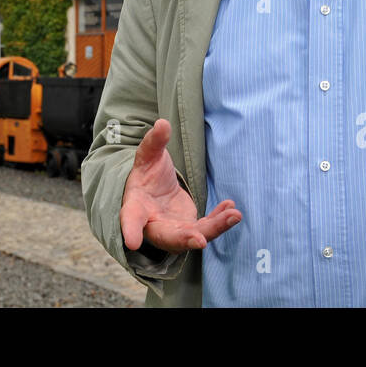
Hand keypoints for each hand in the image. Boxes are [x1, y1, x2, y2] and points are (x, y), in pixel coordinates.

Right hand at [120, 118, 241, 253]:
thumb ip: (153, 142)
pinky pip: (207, 228)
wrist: (153, 192)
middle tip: (200, 239)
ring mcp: (174, 230)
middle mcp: (154, 224)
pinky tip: (232, 210)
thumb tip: (162, 124)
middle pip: (168, 236)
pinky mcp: (190, 227)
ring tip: (234, 215)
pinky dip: (219, 220)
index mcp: (136, 208)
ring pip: (194, 235)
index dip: (131, 230)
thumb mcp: (147, 156)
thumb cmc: (146, 175)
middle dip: (184, 239)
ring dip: (214, 228)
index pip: (131, 219)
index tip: (132, 241)